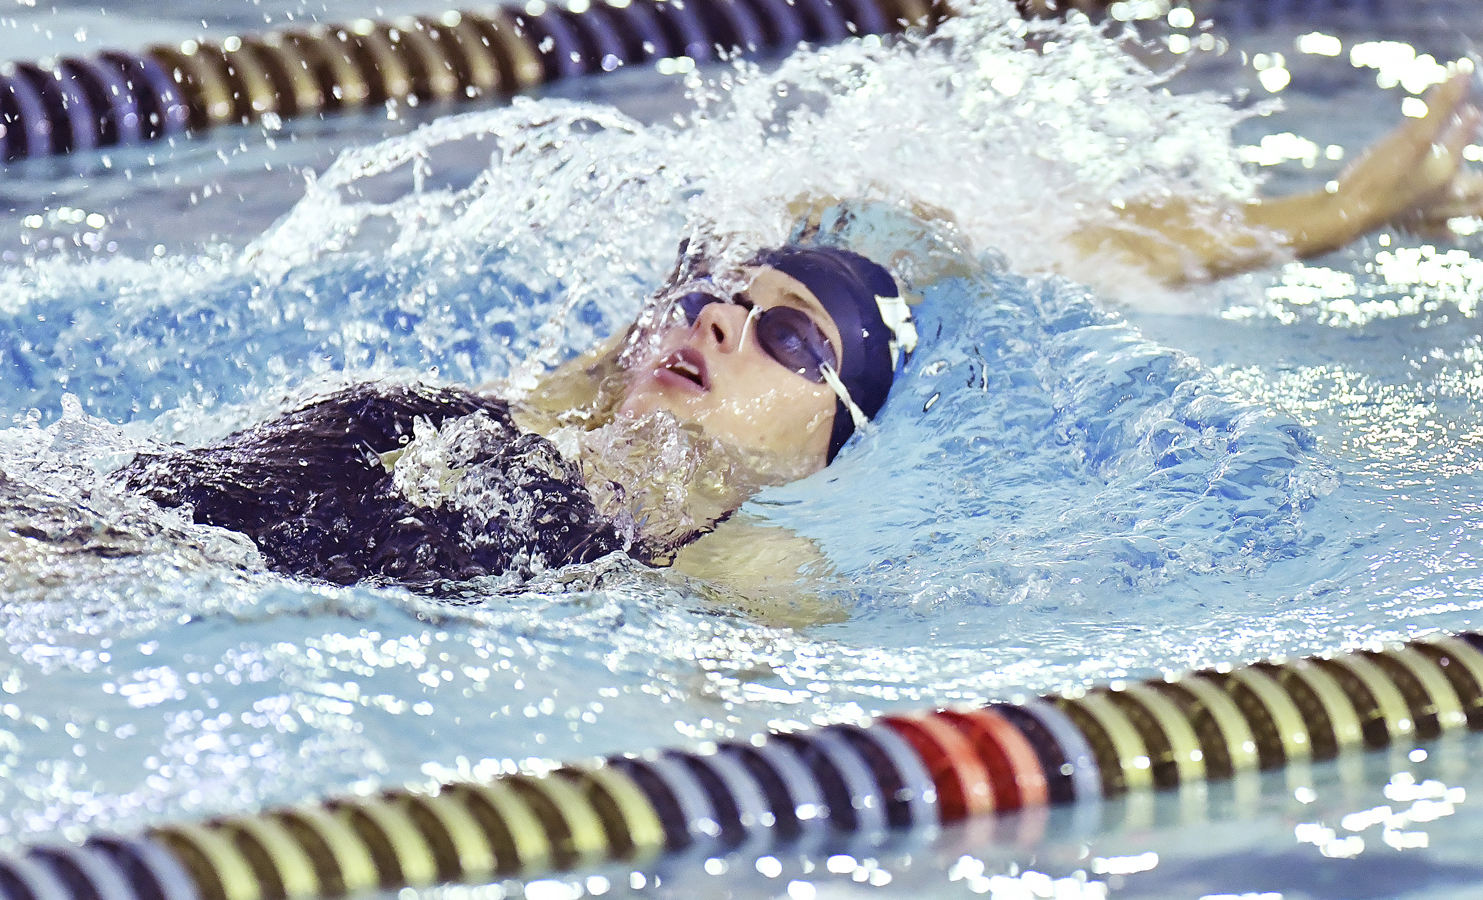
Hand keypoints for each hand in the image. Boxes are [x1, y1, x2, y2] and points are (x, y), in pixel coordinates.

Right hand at [1335, 71, 1482, 238]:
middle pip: (1477, 187)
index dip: (1467, 122)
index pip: (1463, 135)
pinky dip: (1447, 230)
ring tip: (1482, 199)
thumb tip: (1465, 71)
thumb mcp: (1410, 136)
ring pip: (1464, 211)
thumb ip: (1440, 106)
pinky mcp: (1406, 224)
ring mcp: (1426, 212)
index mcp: (1446, 171)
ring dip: (1477, 205)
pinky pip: (1433, 229)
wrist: (1343, 217)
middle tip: (1480, 168)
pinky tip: (1455, 233)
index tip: (1471, 114)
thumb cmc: (1377, 177)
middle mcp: (1443, 194)